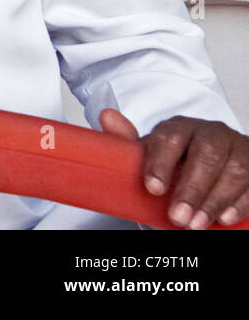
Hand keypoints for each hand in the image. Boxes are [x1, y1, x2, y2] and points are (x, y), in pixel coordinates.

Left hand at [101, 109, 248, 227]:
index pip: (169, 138)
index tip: (153, 189)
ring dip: (214, 201)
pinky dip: (240, 203)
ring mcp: (237, 147)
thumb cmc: (176, 164)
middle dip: (191, 189)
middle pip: (205, 154)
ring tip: (196, 225)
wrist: (208, 170)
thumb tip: (107, 117)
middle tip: (178, 218)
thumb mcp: (152, 155)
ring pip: (234, 170)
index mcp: (179, 127)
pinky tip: (225, 218)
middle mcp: (210, 132)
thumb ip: (129, 143)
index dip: (161, 163)